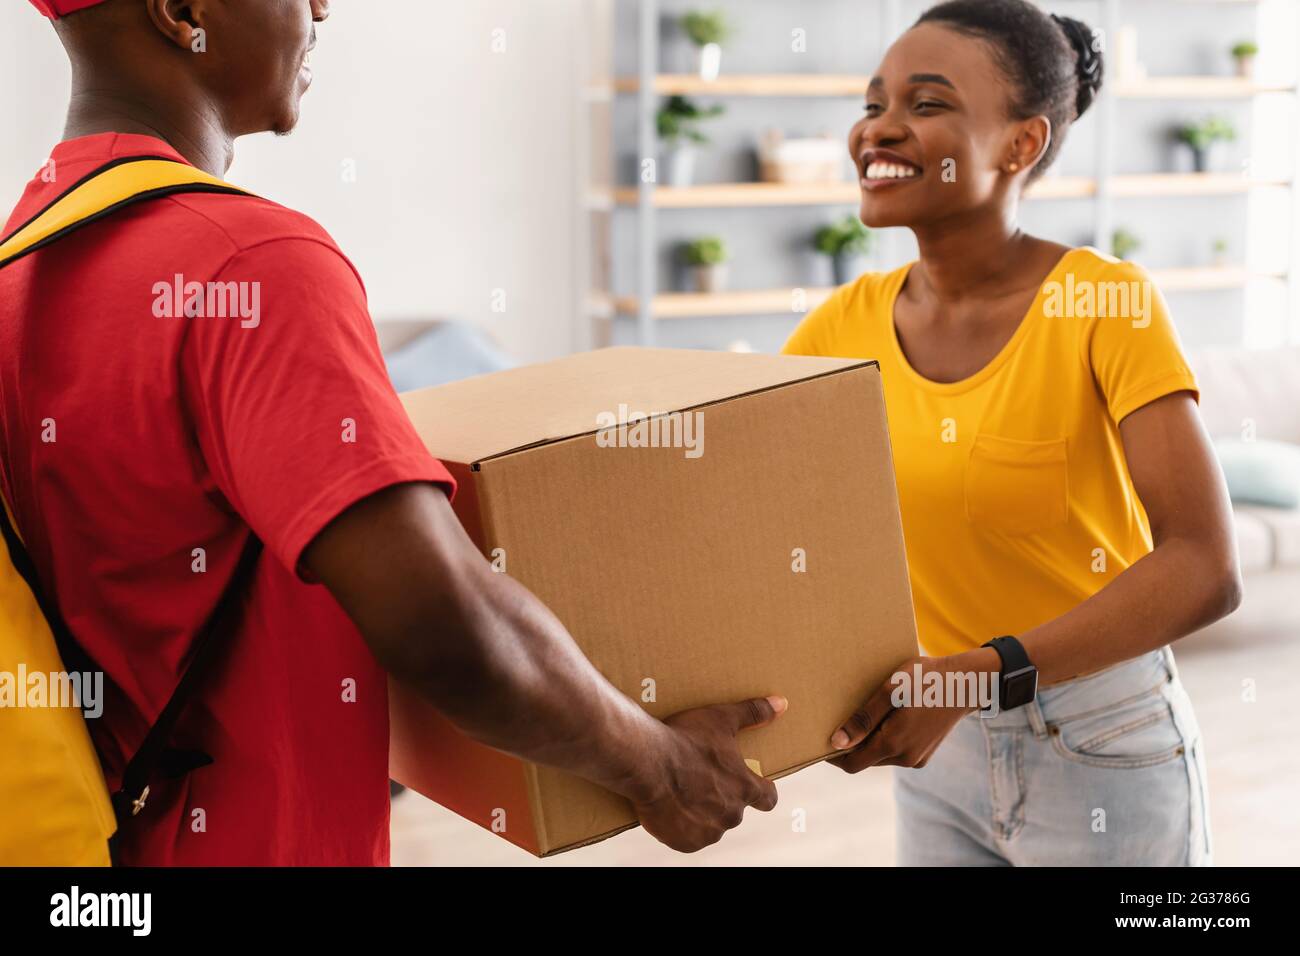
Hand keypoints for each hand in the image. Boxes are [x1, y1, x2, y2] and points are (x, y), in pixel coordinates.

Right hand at [631, 696, 785, 852]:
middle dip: (720, 798)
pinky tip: (669, 807)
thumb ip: (753, 713)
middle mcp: (731, 814)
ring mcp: (708, 831)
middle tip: (700, 779)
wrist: (647, 762)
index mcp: (744, 788)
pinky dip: (681, 826)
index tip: (756, 786)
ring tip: (681, 792)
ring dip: (701, 813)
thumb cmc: (685, 739)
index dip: (763, 791)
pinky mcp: (685, 842)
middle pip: (734, 810)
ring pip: (710, 825)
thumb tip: (781, 703)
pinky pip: (688, 837)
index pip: (768, 799)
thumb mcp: (721, 718)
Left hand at [829, 650, 998, 772]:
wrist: (966, 682)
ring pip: (880, 755)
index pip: (851, 764)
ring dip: (869, 740)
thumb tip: (837, 742)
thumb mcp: (891, 691)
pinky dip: (885, 739)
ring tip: (863, 714)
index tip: (820, 737)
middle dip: (851, 745)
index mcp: (894, 744)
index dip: (833, 755)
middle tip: (838, 719)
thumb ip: (863, 718)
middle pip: (865, 760)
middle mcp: (905, 758)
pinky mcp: (924, 753)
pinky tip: (886, 717)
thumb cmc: (926, 680)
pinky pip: (896, 751)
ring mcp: (917, 757)